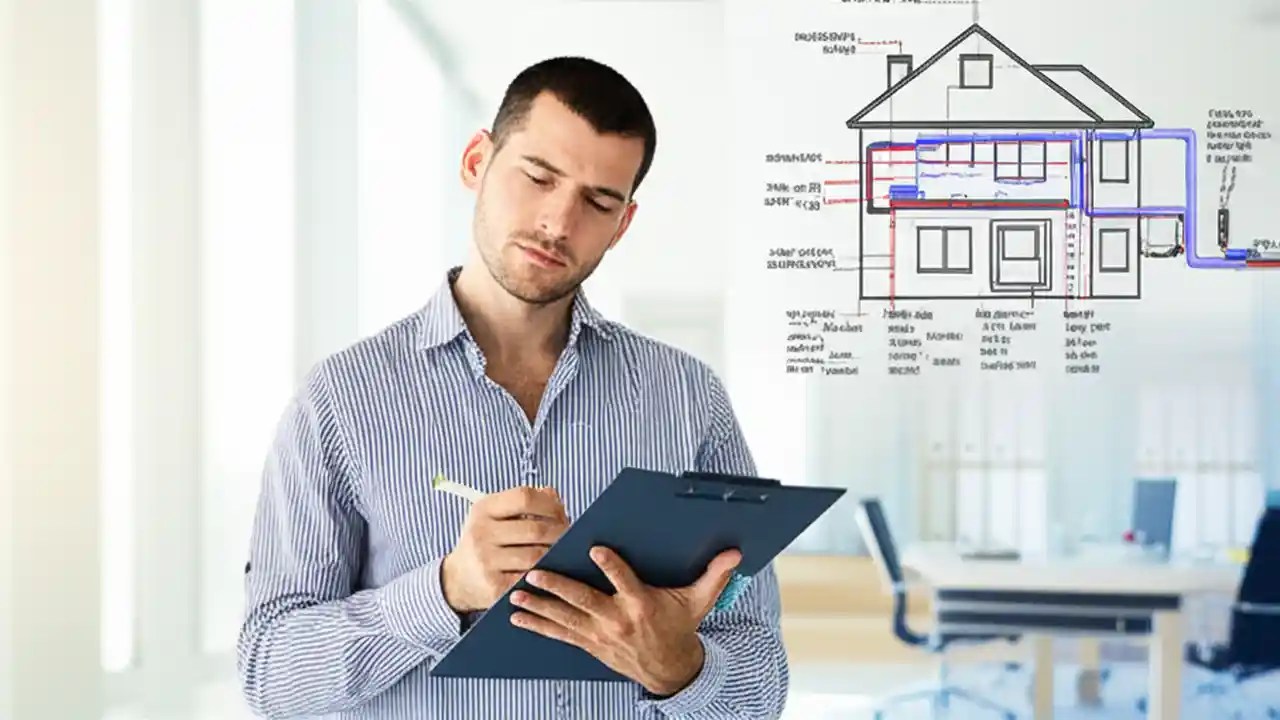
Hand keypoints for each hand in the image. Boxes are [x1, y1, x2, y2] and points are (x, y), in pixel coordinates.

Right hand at [441, 486, 567, 612]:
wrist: (457, 578)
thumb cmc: (486, 541)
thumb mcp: (495, 515)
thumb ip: (525, 502)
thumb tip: (555, 498)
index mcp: (483, 509)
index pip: (524, 498)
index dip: (549, 504)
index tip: (560, 513)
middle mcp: (481, 532)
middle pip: (535, 529)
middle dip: (560, 533)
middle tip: (569, 537)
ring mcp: (486, 561)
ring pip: (536, 556)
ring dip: (556, 555)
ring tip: (563, 553)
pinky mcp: (494, 586)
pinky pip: (530, 578)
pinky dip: (545, 574)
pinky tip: (551, 571)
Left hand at [508, 545, 741, 696]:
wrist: (670, 671)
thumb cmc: (680, 628)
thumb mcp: (698, 602)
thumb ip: (714, 576)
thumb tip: (735, 552)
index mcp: (643, 605)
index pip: (625, 581)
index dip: (611, 565)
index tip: (595, 548)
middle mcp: (618, 621)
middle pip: (584, 601)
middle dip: (557, 587)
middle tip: (535, 573)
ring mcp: (600, 635)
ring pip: (565, 619)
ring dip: (538, 607)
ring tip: (515, 595)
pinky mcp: (589, 645)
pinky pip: (559, 635)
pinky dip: (538, 626)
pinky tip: (517, 617)